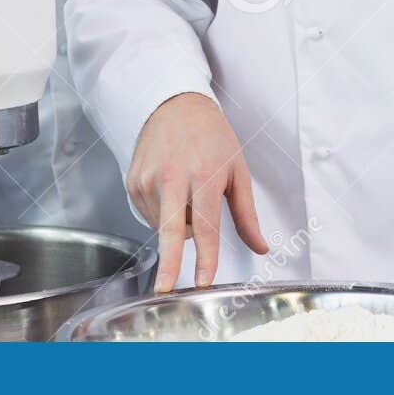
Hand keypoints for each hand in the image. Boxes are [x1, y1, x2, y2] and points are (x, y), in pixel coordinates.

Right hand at [127, 92, 267, 291]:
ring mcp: (149, 179)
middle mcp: (173, 176)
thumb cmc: (211, 137)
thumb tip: (261, 248)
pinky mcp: (132, 182)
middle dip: (168, 263)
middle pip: (171, 230)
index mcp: (205, 174)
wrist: (175, 105)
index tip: (204, 280)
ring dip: (178, 224)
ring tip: (187, 193)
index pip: (207, 224)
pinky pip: (149, 216)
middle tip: (165, 289)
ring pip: (164, 226)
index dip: (206, 257)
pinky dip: (163, 214)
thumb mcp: (237, 170)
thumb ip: (246, 215)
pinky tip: (170, 192)